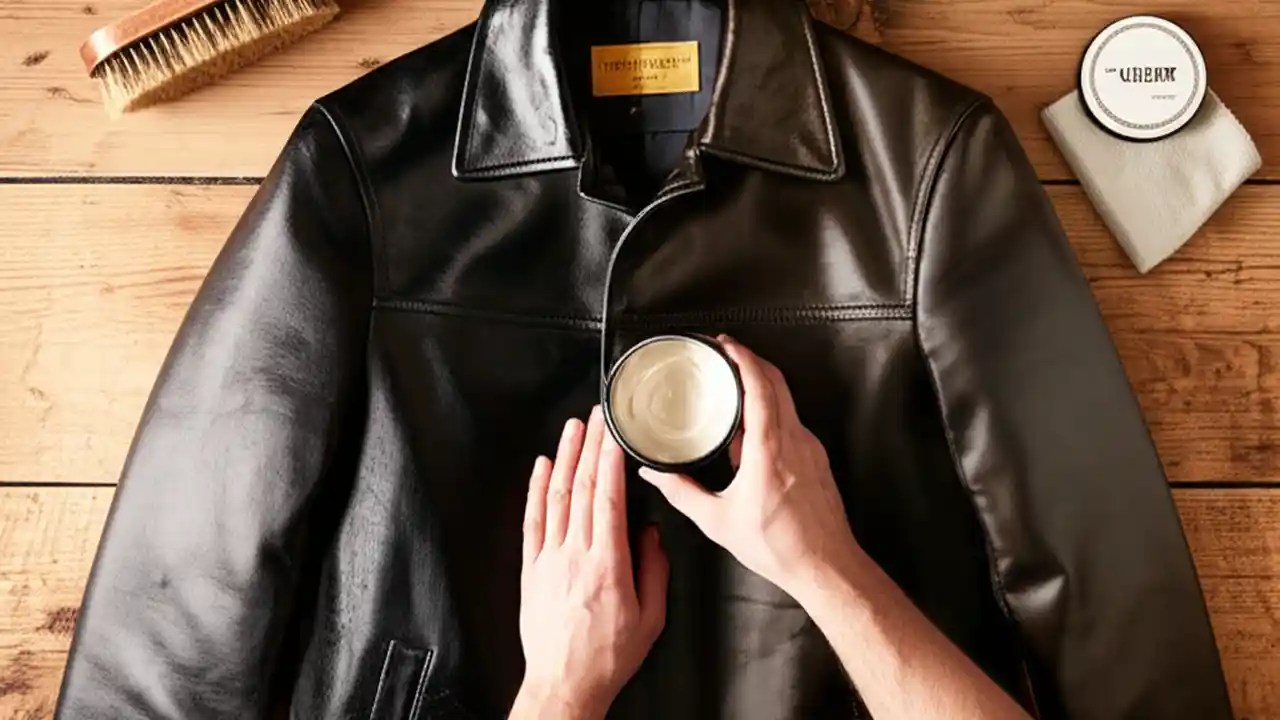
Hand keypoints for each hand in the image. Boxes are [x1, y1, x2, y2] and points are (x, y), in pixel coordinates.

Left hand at [510, 407, 668, 719]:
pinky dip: (535, 489)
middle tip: (597, 415)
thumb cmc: (609, 656)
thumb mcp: (651, 617)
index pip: (607, 497)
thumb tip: (651, 532)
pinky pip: (532, 520)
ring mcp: (548, 559)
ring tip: (572, 428)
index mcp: (607, 564)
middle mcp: (574, 554)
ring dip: (563, 457)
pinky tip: (541, 466)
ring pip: (555, 497)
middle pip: (581, 487)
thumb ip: (653, 570)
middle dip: (590, 446)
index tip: (615, 431)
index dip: (609, 459)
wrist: (564, 684)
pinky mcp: (530, 569)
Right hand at [638, 336, 859, 601]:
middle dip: (749, 360)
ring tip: (732, 382)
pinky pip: (790, 420)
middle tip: (722, 352)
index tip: (723, 344)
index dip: (742, 357)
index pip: (760, 386)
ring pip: (786, 399)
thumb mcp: (718, 521)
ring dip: (760, 383)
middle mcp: (794, 441)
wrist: (826, 566)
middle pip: (776, 382)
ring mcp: (809, 448)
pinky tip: (750, 422)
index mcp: (770, 450)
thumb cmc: (778, 547)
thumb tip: (654, 474)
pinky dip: (770, 408)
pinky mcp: (815, 458)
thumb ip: (682, 492)